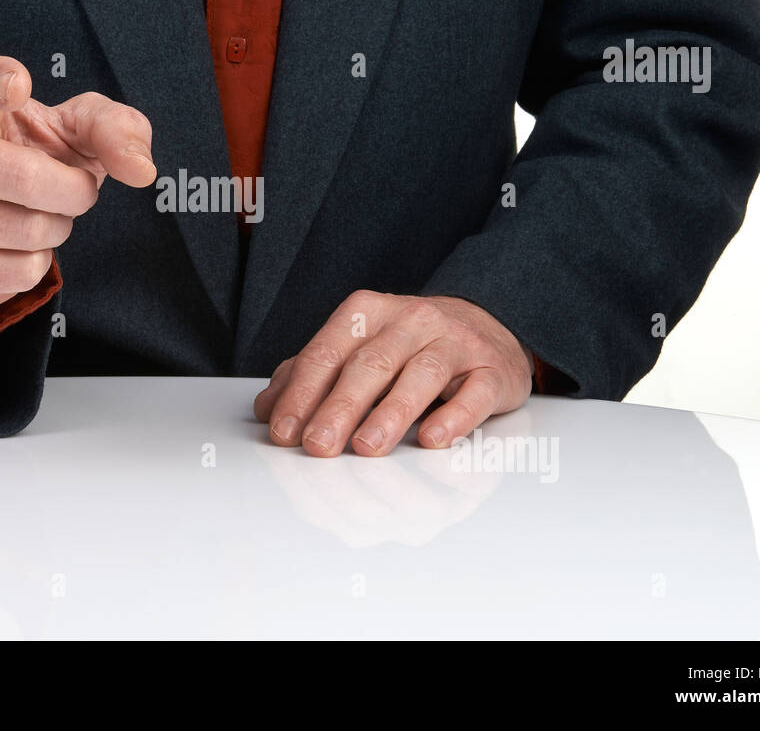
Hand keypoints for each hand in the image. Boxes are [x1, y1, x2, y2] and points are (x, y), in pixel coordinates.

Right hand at [0, 52, 155, 311]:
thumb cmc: (28, 156)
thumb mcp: (73, 129)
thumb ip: (114, 129)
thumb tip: (140, 169)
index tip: (18, 85)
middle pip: (25, 176)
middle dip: (74, 192)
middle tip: (76, 191)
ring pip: (26, 230)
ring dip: (56, 228)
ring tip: (38, 215)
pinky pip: (18, 272)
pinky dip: (36, 264)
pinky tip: (13, 247)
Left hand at [254, 292, 533, 456]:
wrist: (488, 324)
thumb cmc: (410, 345)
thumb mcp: (358, 348)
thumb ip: (311, 374)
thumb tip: (267, 409)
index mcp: (369, 312)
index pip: (327, 352)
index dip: (302, 393)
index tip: (284, 431)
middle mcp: (411, 321)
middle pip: (370, 365)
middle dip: (339, 408)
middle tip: (317, 446)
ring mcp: (455, 343)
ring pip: (420, 376)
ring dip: (391, 414)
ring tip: (367, 446)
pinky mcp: (492, 370)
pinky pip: (475, 392)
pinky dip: (454, 417)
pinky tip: (433, 439)